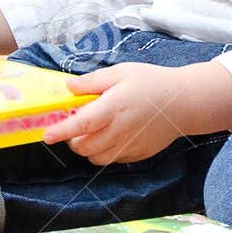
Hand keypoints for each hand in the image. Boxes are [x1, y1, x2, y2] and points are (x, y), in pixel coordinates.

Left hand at [44, 61, 231, 165]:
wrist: (185, 103)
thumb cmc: (152, 82)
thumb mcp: (122, 72)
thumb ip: (93, 81)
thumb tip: (68, 87)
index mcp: (114, 107)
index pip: (81, 125)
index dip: (61, 131)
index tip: (46, 135)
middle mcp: (120, 130)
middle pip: (84, 146)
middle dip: (72, 139)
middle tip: (74, 124)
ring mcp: (130, 145)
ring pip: (95, 158)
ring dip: (86, 148)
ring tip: (90, 132)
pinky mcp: (138, 154)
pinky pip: (112, 160)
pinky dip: (103, 152)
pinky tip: (109, 136)